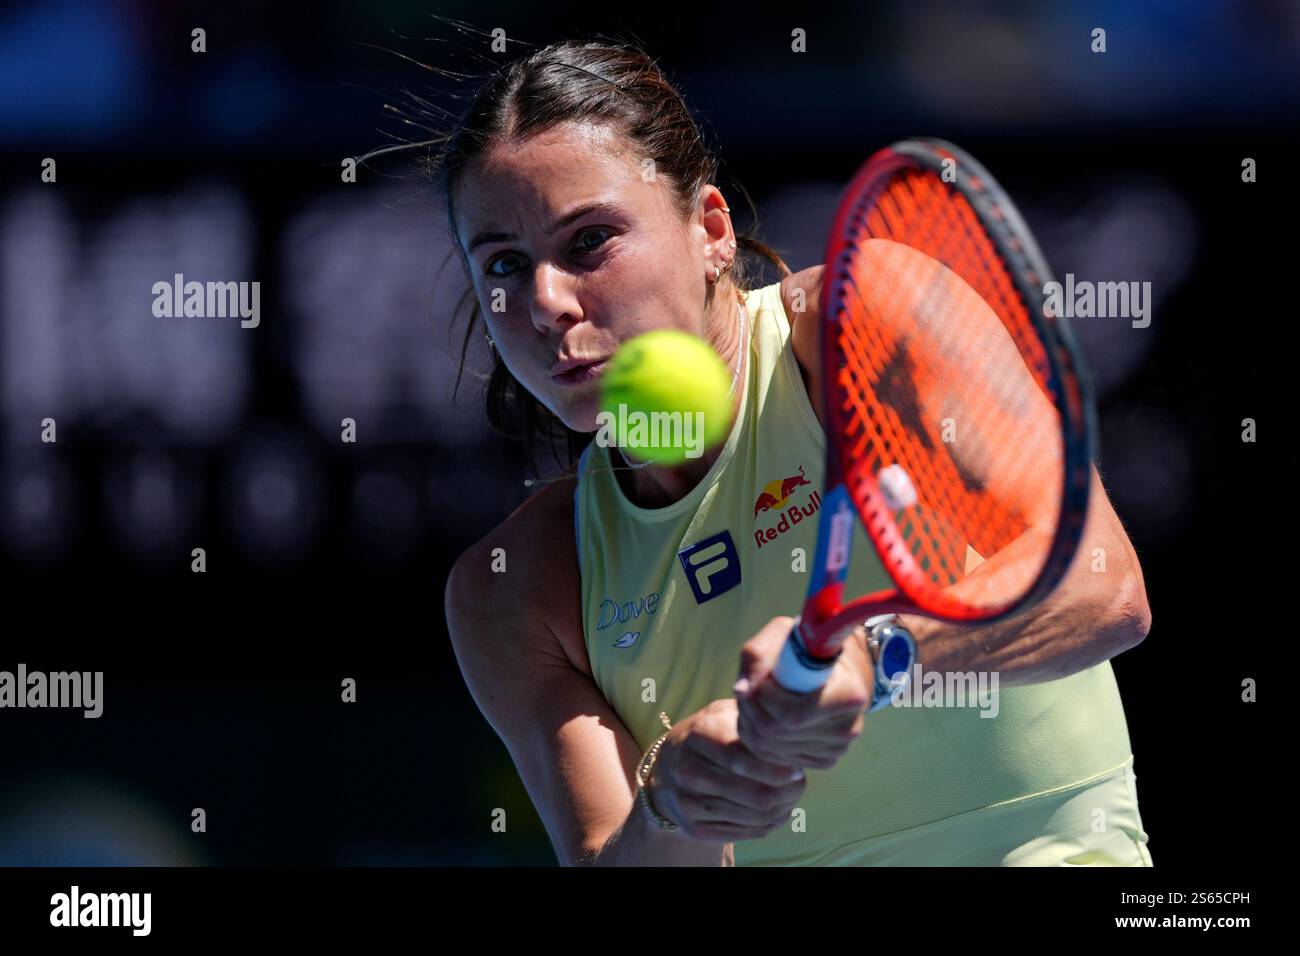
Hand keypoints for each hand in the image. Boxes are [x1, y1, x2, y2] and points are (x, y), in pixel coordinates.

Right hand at [644, 698, 806, 842]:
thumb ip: (751, 717)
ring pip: (753, 817)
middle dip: (787, 793)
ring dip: (781, 810)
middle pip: (755, 794)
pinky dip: (766, 825)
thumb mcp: (724, 714)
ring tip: (790, 796)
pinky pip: (743, 834)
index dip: (778, 768)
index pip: (746, 759)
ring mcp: (687, 802)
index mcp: (699, 734)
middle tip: (799, 785)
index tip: (798, 768)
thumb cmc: (709, 734)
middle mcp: (688, 770)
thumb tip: (785, 726)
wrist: (668, 767)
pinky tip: (775, 811)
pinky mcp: (693, 828)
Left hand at [734, 616, 870, 769]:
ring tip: (757, 699)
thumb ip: (758, 657)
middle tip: (751, 689)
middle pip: (774, 733)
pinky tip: (766, 716)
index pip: (791, 715)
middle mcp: (847, 727)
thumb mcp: (783, 634)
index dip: (764, 698)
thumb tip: (741, 691)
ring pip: (769, 749)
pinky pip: (776, 759)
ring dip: (751, 723)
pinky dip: (759, 739)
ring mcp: (837, 748)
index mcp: (848, 694)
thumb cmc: (808, 646)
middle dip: (751, 709)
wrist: (838, 667)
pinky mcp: (825, 760)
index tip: (762, 679)